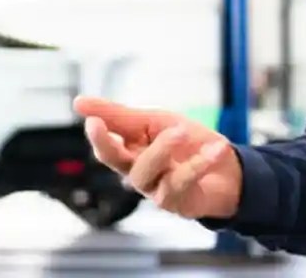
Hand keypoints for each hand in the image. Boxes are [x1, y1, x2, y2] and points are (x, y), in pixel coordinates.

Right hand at [73, 96, 241, 219]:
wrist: (228, 170)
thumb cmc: (187, 144)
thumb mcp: (156, 121)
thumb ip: (119, 115)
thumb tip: (78, 102)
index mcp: (129, 152)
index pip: (106, 145)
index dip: (98, 135)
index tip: (92, 120)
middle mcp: (138, 174)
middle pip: (116, 161)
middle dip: (109, 144)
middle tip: (105, 124)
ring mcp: (156, 191)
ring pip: (145, 173)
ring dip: (162, 148)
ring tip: (180, 130)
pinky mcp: (178, 203)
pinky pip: (181, 182)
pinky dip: (199, 163)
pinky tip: (215, 149)